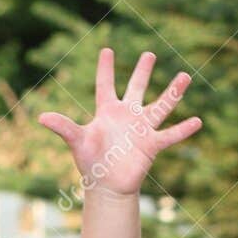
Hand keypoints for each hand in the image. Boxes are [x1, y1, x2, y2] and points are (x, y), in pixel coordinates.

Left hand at [39, 47, 201, 195]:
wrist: (106, 187)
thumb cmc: (90, 163)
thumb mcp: (77, 141)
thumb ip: (63, 126)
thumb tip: (40, 117)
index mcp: (107, 112)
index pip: (106, 85)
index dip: (105, 68)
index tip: (107, 50)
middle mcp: (127, 116)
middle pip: (137, 88)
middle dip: (143, 72)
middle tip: (149, 54)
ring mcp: (141, 129)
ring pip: (160, 106)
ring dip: (173, 92)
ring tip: (185, 76)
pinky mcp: (152, 144)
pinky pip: (170, 135)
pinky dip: (183, 129)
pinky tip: (197, 121)